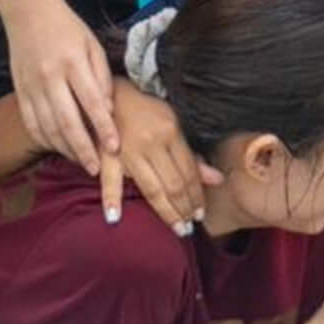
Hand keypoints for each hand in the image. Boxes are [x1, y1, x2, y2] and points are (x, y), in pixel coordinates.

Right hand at [5, 1, 117, 176]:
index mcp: (73, 62)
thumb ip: (102, 78)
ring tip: (81, 162)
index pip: (91, 101)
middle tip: (95, 169)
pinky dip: (44, 140)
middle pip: (67, 121)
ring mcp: (31, 86)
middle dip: (82, 148)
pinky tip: (58, 148)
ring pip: (47, 127)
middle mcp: (50, 76)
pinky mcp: (19, 91)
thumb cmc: (69, 30)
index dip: (103, 127)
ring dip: (64, 149)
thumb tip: (108, 110)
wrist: (29, 14)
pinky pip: (31, 123)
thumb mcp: (93, 46)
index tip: (114, 147)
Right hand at [99, 79, 222, 232]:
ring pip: (151, 188)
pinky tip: (114, 218)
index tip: (201, 213)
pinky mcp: (106, 154)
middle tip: (190, 227)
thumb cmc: (146, 110)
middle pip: (173, 184)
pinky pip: (109, 179)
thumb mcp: (174, 124)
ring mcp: (128, 150)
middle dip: (184, 208)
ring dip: (165, 211)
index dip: (197, 195)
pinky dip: (111, 198)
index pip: (189, 171)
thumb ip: (191, 154)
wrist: (112, 94)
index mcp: (170, 132)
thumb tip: (216, 179)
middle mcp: (151, 143)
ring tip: (176, 228)